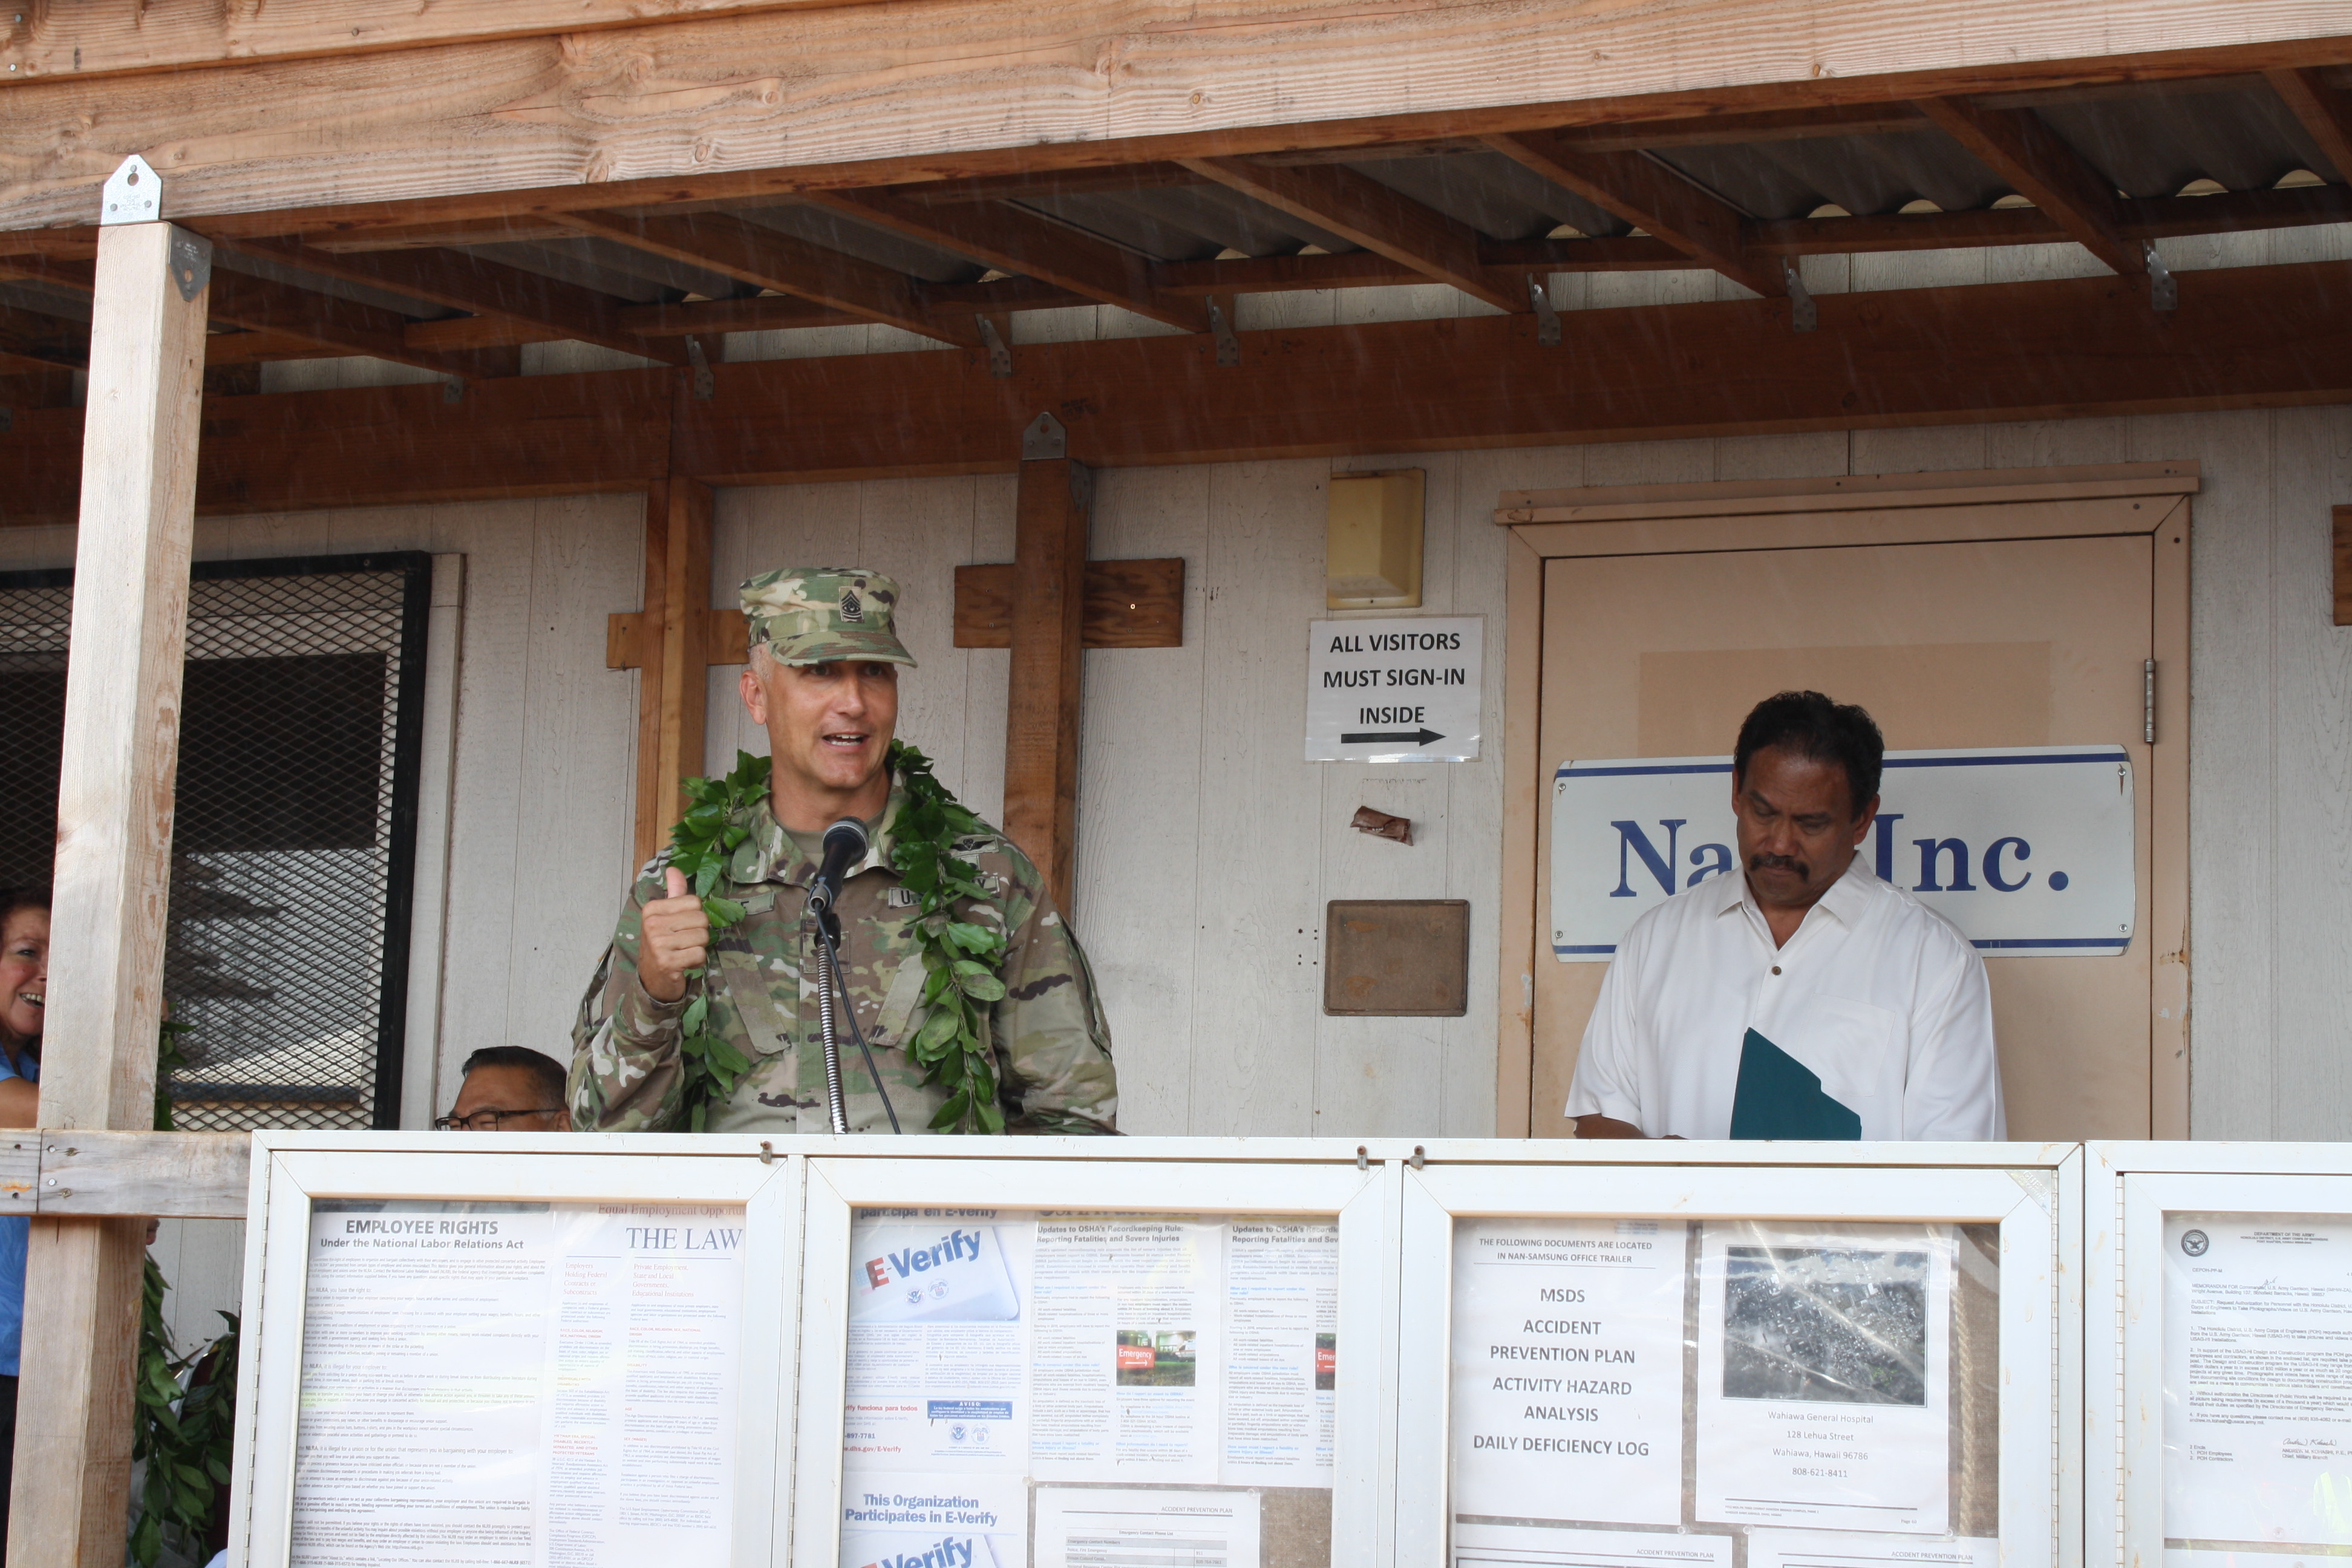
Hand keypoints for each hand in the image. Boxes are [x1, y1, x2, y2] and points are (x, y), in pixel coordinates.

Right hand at [638, 867, 709, 1002]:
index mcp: (652, 909)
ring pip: (703, 937)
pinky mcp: (667, 962)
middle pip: (702, 919)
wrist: (651, 978)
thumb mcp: (665, 916)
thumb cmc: (662, 944)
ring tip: (683, 952)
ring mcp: (658, 944)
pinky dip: (697, 961)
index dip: (695, 916)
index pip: (695, 902)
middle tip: (683, 942)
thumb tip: (674, 868)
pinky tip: (684, 963)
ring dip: (698, 948)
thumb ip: (673, 893)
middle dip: (699, 933)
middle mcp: (652, 924)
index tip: (681, 927)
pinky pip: (700, 954)